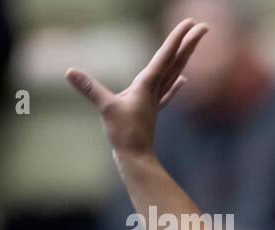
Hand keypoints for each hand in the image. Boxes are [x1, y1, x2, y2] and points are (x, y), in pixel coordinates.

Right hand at [65, 18, 208, 156]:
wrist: (136, 159)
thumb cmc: (125, 135)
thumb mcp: (106, 109)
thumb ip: (90, 89)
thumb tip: (70, 72)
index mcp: (148, 84)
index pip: (166, 55)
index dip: (178, 38)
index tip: (192, 23)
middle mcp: (155, 89)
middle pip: (177, 60)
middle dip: (190, 42)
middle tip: (204, 25)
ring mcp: (155, 99)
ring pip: (174, 72)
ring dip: (184, 56)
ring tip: (194, 45)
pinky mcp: (151, 110)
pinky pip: (167, 91)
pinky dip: (176, 83)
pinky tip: (185, 80)